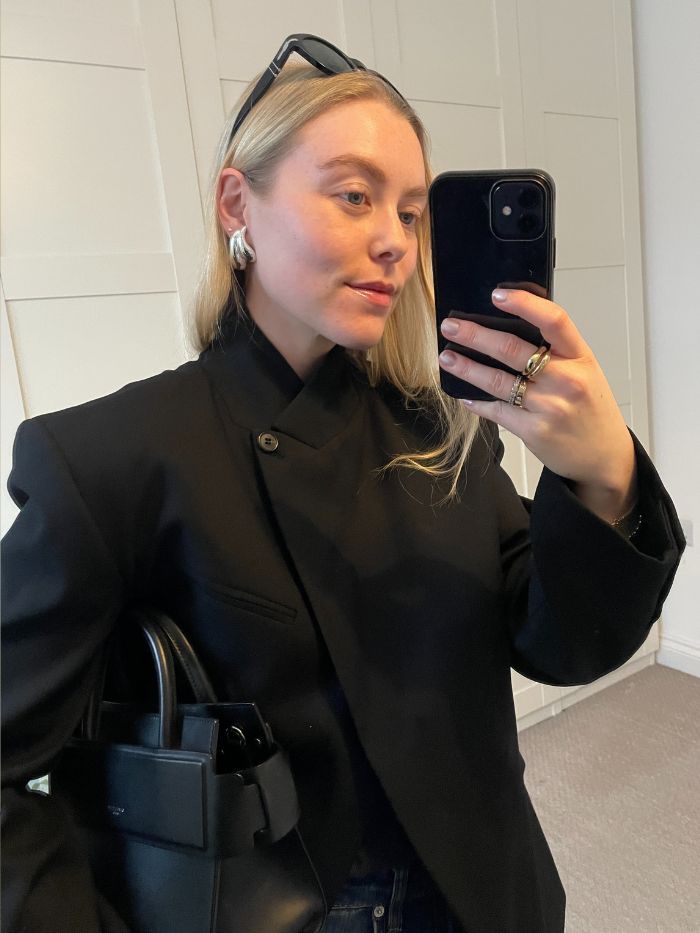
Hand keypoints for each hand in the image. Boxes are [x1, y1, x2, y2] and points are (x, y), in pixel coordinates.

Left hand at [438, 288, 637, 521]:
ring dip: (467, 367)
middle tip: (451, 326)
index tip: (497, 294)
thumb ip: (556, 352)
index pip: (554, 320)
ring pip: (498, 381)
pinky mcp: (534, 431)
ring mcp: (549, 406)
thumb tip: (508, 327)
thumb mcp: (585, 371)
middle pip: (513, 349)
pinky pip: (497, 411)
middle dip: (476, 335)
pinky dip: (477, 402)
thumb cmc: (590, 408)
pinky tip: (463, 394)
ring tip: (447, 357)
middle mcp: (566, 379)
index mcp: (580, 357)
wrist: (604, 456)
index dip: (524, 304)